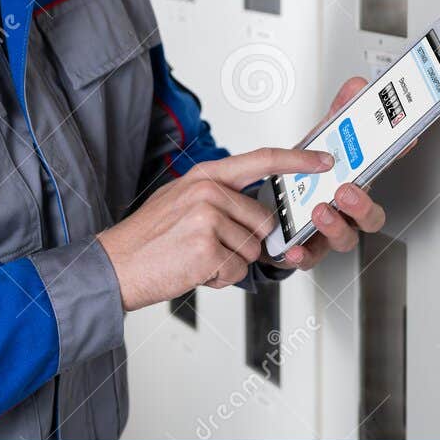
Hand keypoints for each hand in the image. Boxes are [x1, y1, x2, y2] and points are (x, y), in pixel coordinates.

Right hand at [97, 146, 334, 309]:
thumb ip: (220, 198)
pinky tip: (193, 270)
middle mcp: (209, 191)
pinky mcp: (207, 247)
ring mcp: (208, 217)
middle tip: (211, 247)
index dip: (298, 160)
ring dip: (230, 263)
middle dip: (246, 243)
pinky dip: (219, 279)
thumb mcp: (181, 200)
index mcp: (206, 176)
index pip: (261, 160)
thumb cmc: (149, 239)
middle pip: (264, 221)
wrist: (116, 266)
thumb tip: (259, 214)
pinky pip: (236, 270)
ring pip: (252, 249)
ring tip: (197, 258)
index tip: (324, 161)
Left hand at [260, 76, 409, 273]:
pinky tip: (293, 247)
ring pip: (345, 240)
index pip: (382, 171)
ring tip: (320, 211)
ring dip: (336, 227)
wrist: (274, 202)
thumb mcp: (321, 138)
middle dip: (363, 205)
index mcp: (356, 182)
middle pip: (372, 218)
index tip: (404, 139)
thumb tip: (357, 87)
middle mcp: (347, 212)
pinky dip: (302, 255)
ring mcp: (329, 232)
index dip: (396, 154)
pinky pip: (308, 258)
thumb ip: (339, 112)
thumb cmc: (307, 174)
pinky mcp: (305, 249)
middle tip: (347, 189)